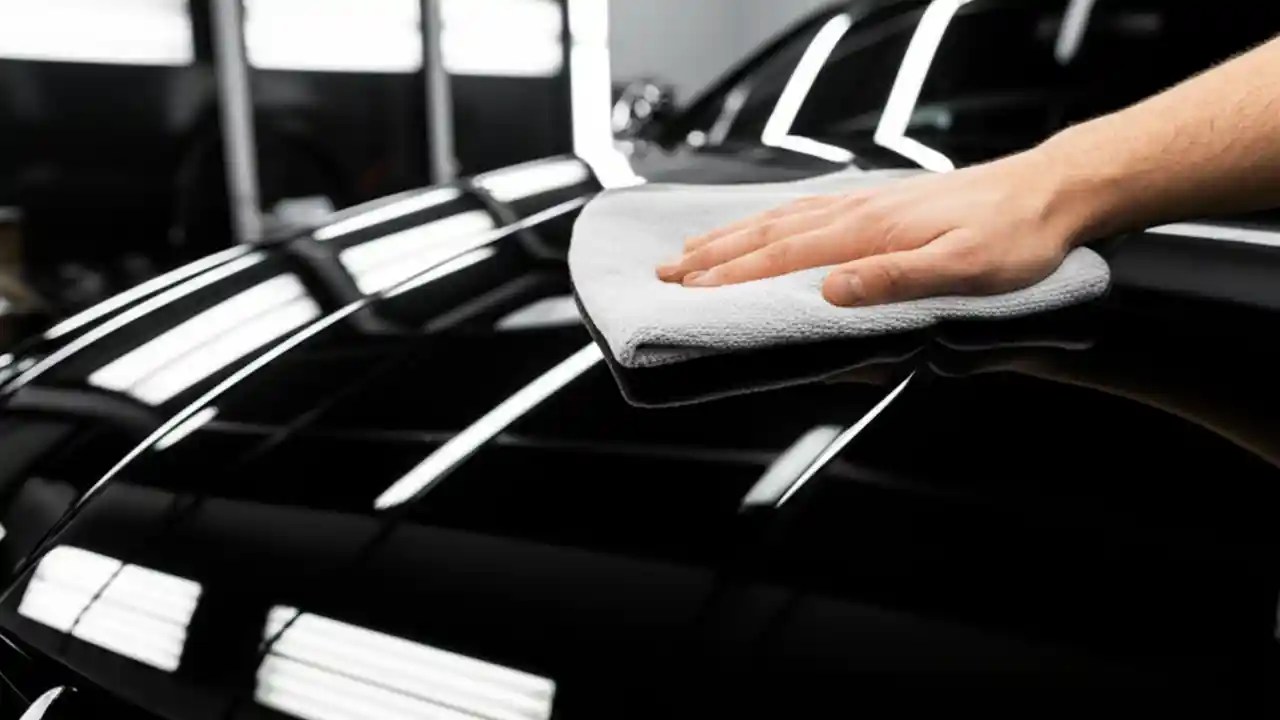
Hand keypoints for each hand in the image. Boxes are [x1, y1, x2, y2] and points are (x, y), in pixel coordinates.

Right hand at [655, 150, 1094, 306]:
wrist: (1049, 191)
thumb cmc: (1014, 236)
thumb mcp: (963, 269)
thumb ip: (894, 280)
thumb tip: (832, 291)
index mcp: (871, 231)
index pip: (785, 256)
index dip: (733, 275)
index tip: (691, 289)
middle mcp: (859, 211)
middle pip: (770, 233)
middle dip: (714, 255)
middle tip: (668, 272)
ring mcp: (867, 202)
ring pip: (782, 217)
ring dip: (733, 235)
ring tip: (696, 248)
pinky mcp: (880, 201)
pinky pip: (807, 206)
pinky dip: (770, 217)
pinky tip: (762, 222)